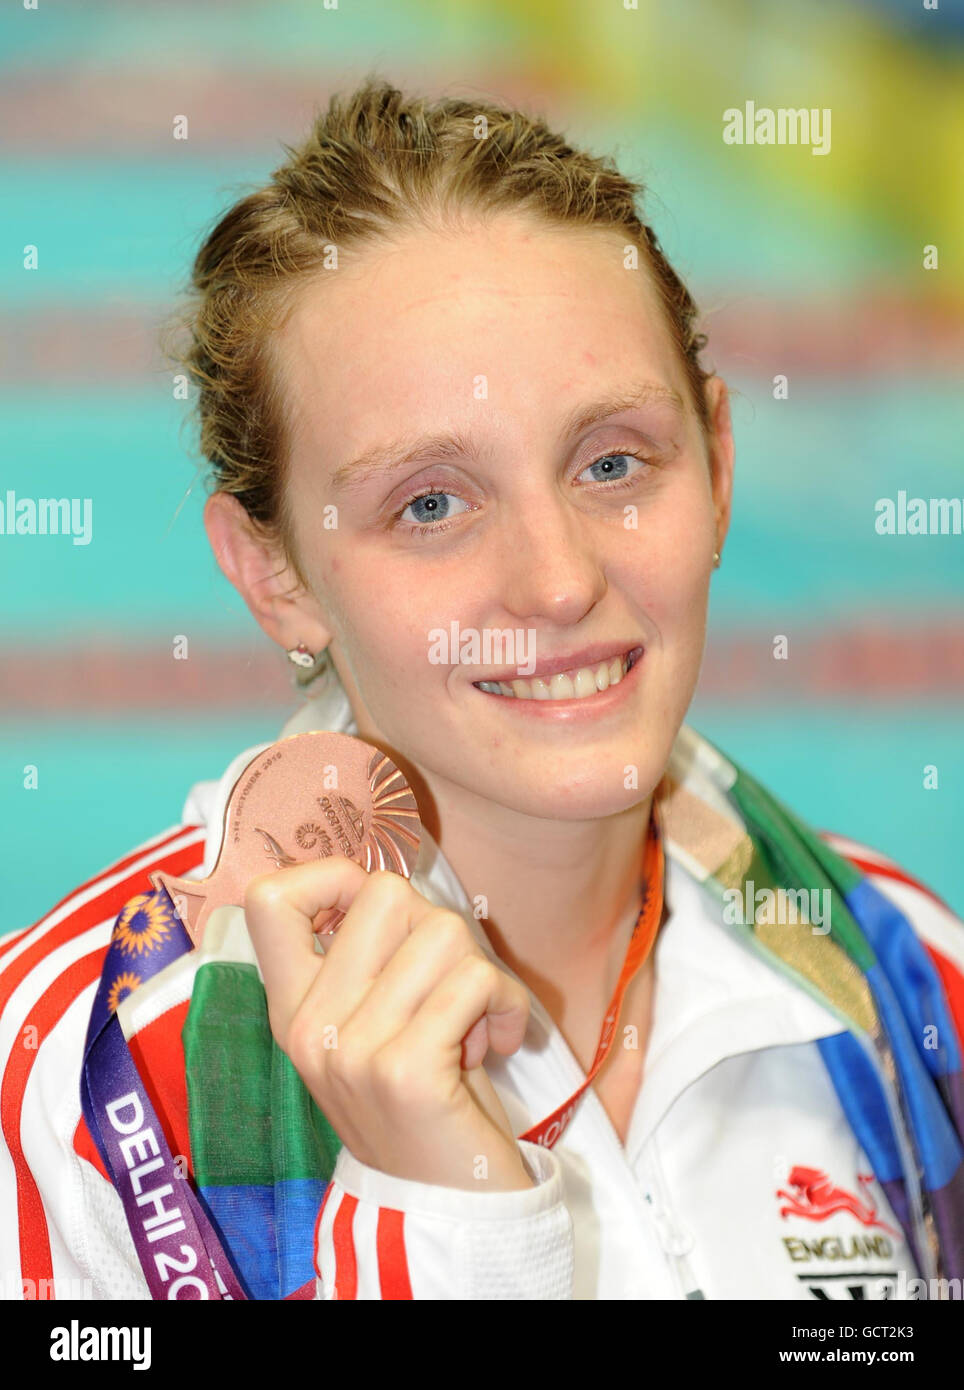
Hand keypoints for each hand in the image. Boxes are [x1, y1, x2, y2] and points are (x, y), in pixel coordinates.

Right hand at [243, 858, 533, 1191]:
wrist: (445, 1212)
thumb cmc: (426, 1103)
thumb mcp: (375, 1028)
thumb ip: (370, 960)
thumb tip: (392, 882)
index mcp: (293, 1010)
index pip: (271, 898)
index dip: (335, 876)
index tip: (385, 920)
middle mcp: (310, 1026)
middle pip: (386, 894)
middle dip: (440, 928)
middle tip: (449, 990)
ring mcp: (352, 1050)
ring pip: (442, 931)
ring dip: (483, 973)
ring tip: (475, 1024)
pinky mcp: (406, 1072)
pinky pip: (475, 981)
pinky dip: (507, 1004)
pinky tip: (501, 1044)